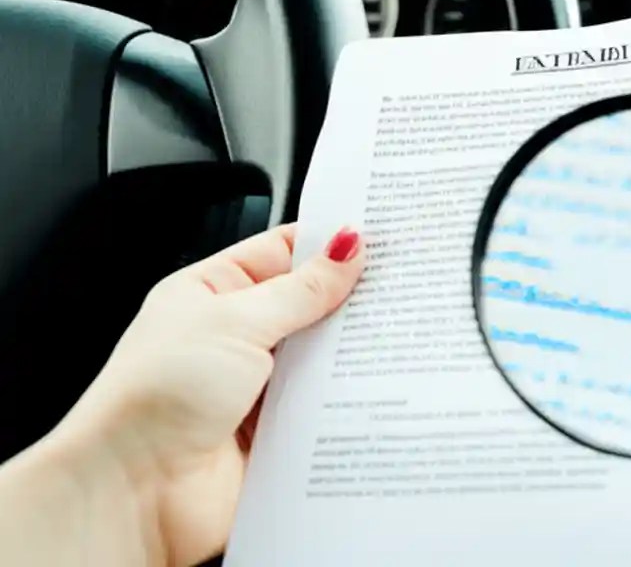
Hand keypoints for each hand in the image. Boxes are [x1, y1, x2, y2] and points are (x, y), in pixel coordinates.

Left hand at [47, 224, 364, 564]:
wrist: (132, 493)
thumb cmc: (154, 398)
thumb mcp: (236, 321)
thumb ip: (301, 289)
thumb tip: (346, 248)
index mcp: (209, 293)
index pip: (279, 253)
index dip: (325, 244)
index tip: (378, 237)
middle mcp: (232, 337)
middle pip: (307, 306)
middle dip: (348, 301)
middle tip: (396, 290)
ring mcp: (255, 387)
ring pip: (321, 359)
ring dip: (349, 354)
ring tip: (391, 339)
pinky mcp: (274, 433)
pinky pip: (322, 409)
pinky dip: (345, 402)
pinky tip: (373, 390)